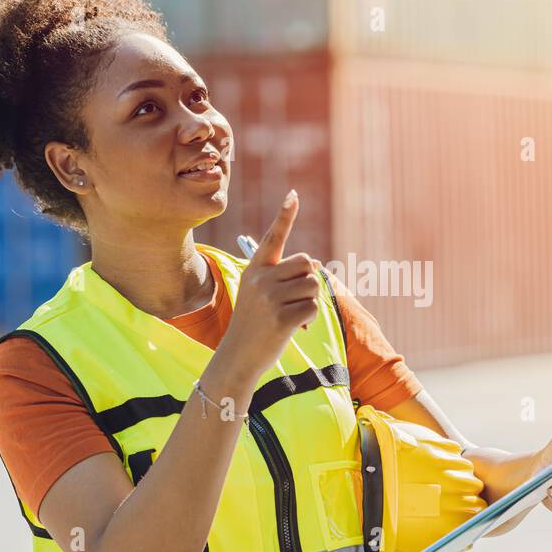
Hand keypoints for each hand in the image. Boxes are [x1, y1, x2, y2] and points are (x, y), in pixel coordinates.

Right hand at [219, 190, 319, 378]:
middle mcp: (260, 279)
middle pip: (307, 263)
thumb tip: (313, 264)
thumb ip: (280, 276)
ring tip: (290, 314)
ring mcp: (270, 298)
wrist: (237, 357)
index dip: (284, 216)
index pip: (273, 238)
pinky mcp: (282, 318)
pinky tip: (293, 327)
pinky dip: (309, 318)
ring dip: (309, 301)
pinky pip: (312, 307)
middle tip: (292, 299)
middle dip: (307, 280)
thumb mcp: (258, 293)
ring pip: (313, 285)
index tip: (293, 195)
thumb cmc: (253, 323)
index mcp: (254, 269)